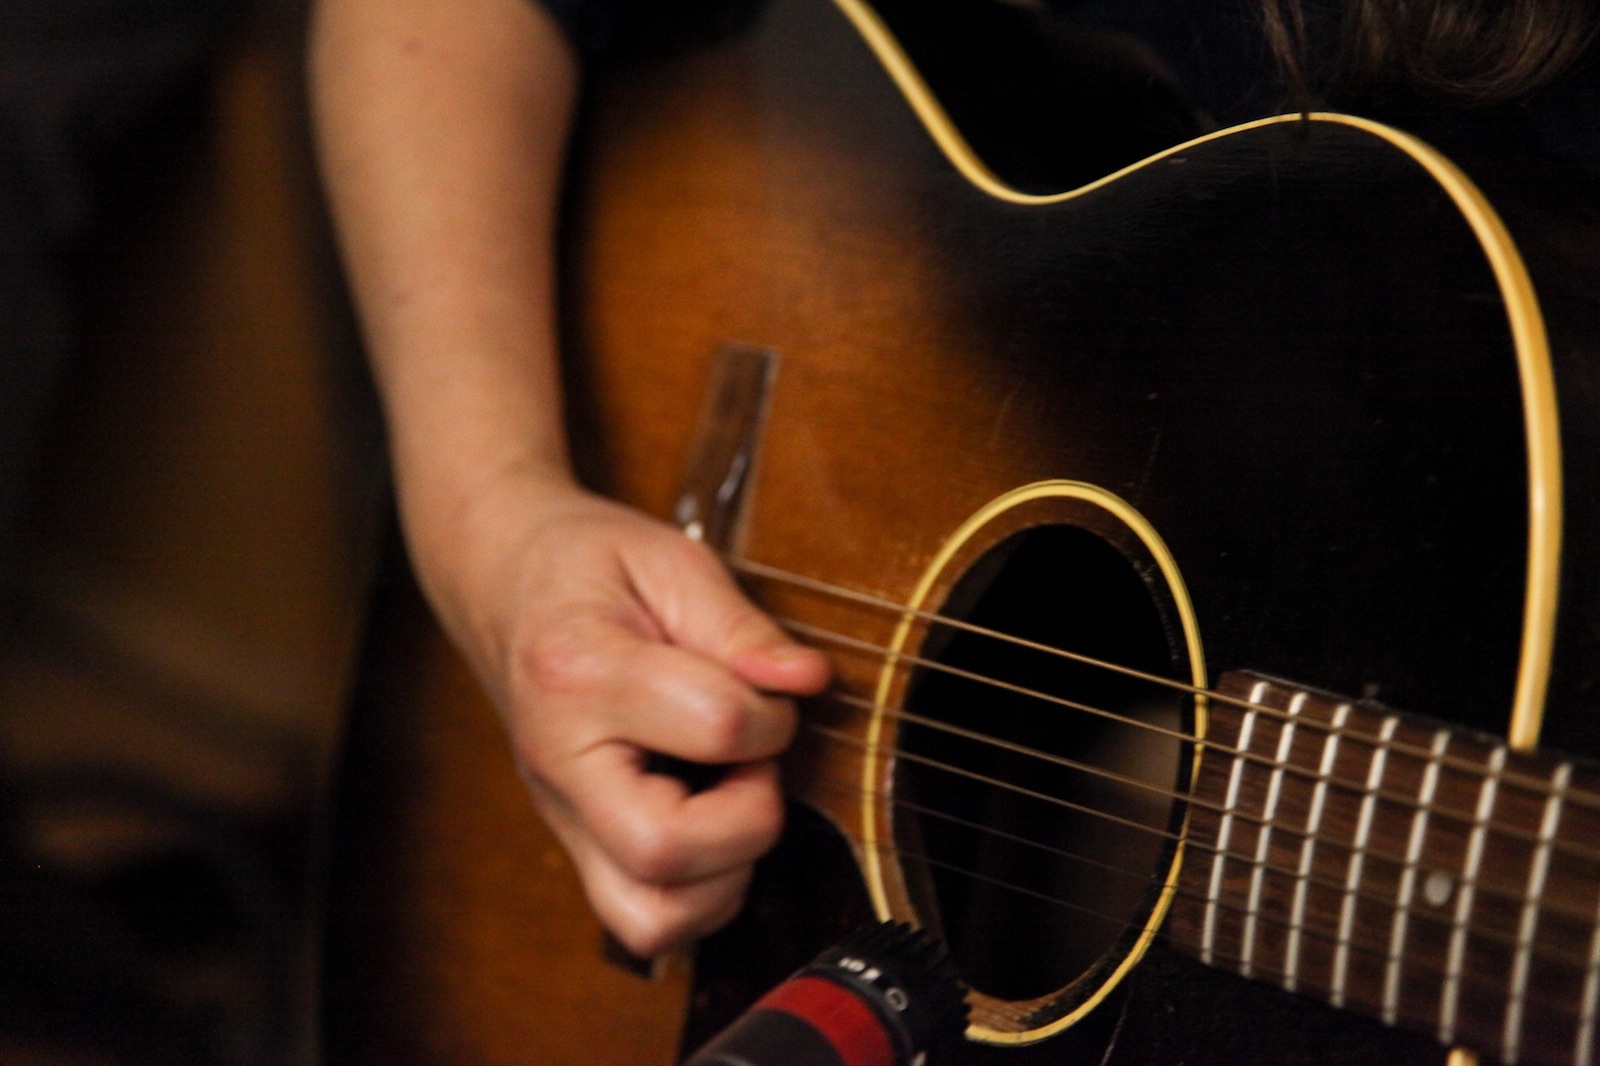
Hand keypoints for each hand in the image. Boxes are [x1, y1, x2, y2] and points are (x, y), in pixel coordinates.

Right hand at [418, 474, 830, 957]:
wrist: (506, 586)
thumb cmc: (590, 568)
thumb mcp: (668, 560)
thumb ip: (738, 623)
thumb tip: (805, 679)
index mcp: (581, 671)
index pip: (715, 725)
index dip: (773, 710)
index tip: (773, 686)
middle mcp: (560, 761)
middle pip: (663, 852)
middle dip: (749, 816)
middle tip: (755, 762)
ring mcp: (562, 815)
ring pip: (652, 916)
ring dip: (727, 872)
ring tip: (734, 797)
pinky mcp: (579, 846)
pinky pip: (647, 919)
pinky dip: (704, 893)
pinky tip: (714, 822)